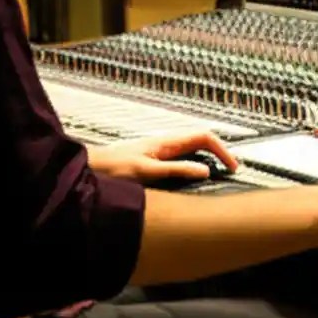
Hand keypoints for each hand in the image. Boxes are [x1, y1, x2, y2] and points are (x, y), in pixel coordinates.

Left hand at [86, 132, 238, 184]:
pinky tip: (192, 180)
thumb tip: (206, 170)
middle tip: (230, 171)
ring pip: (191, 151)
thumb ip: (176, 170)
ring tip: (218, 176)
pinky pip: (180, 160)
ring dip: (207, 159)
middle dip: (219, 153)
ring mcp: (158, 152)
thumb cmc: (112, 168)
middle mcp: (165, 144)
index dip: (222, 150)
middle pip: (200, 142)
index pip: (204, 137)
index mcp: (166, 142)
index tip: (233, 168)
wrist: (85, 169)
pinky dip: (193, 166)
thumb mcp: (147, 171)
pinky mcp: (151, 161)